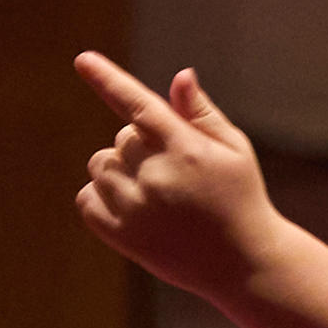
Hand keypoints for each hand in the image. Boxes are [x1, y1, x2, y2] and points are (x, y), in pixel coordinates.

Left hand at [74, 51, 287, 297]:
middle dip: (141, 145)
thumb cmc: (241, 200)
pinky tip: (131, 207)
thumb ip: (201, 114)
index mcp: (186, 149)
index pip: (138, 104)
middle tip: (174, 172)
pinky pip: (86, 199)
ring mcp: (136, 208)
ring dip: (118, 169)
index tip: (83, 60)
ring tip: (153, 191)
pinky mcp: (122, 236)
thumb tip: (180, 76)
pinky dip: (100, 197)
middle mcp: (157, 176)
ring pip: (100, 165)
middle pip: (122, 138)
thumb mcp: (234, 151)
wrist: (244, 266)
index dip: (108, 79)